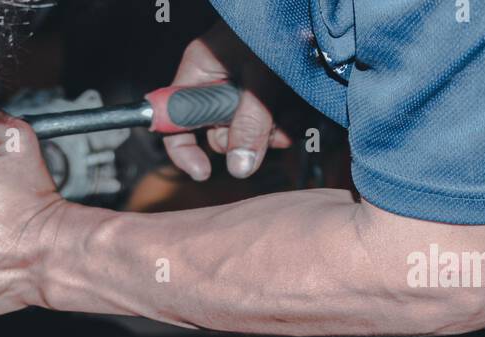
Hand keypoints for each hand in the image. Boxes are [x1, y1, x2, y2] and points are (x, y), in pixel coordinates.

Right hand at [163, 20, 291, 180]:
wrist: (308, 11)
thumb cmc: (276, 27)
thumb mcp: (261, 75)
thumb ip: (250, 122)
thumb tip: (240, 167)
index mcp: (200, 72)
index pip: (175, 121)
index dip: (184, 150)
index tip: (203, 171)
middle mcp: (217, 84)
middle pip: (219, 133)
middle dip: (246, 137)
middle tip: (269, 129)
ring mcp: (242, 91)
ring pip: (248, 131)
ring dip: (272, 131)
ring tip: (292, 113)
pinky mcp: (266, 95)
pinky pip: (270, 123)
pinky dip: (286, 121)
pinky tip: (298, 109)